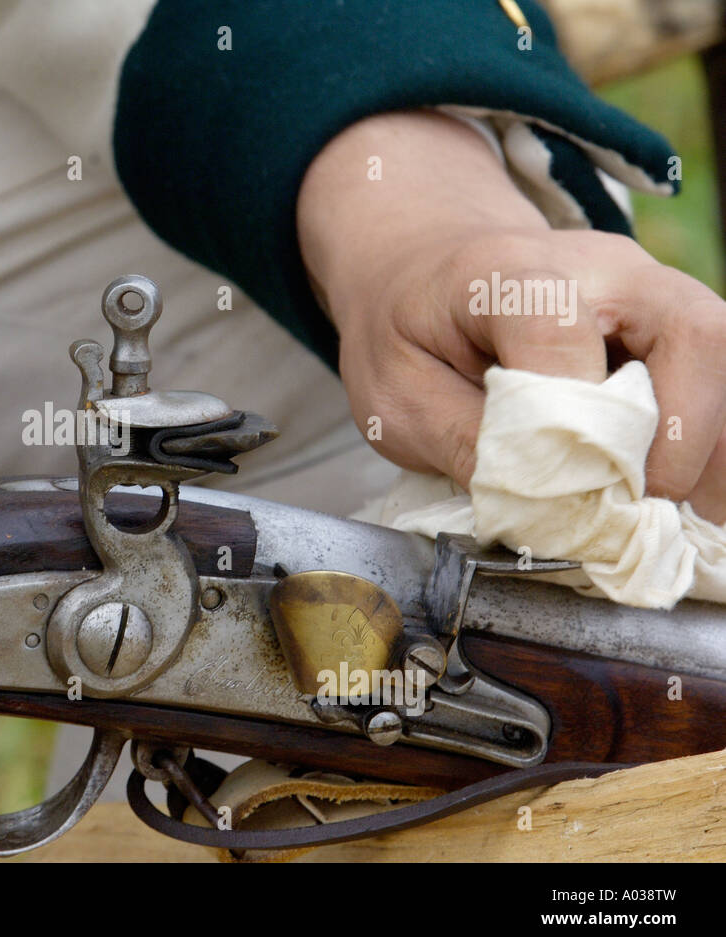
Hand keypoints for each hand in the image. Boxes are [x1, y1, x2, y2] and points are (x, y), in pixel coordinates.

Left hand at [297, 110, 725, 521]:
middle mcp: (601, 267)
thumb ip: (463, 441)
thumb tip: (542, 502)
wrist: (423, 274)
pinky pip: (716, 380)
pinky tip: (677, 500)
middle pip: (692, 334)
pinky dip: (706, 446)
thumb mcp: (393, 395)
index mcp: (509, 274)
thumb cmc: (406, 334)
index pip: (562, 333)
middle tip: (638, 511)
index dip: (572, 420)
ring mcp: (648, 289)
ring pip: (721, 358)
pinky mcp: (669, 323)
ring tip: (668, 519)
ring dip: (707, 450)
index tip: (563, 490)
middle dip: (681, 439)